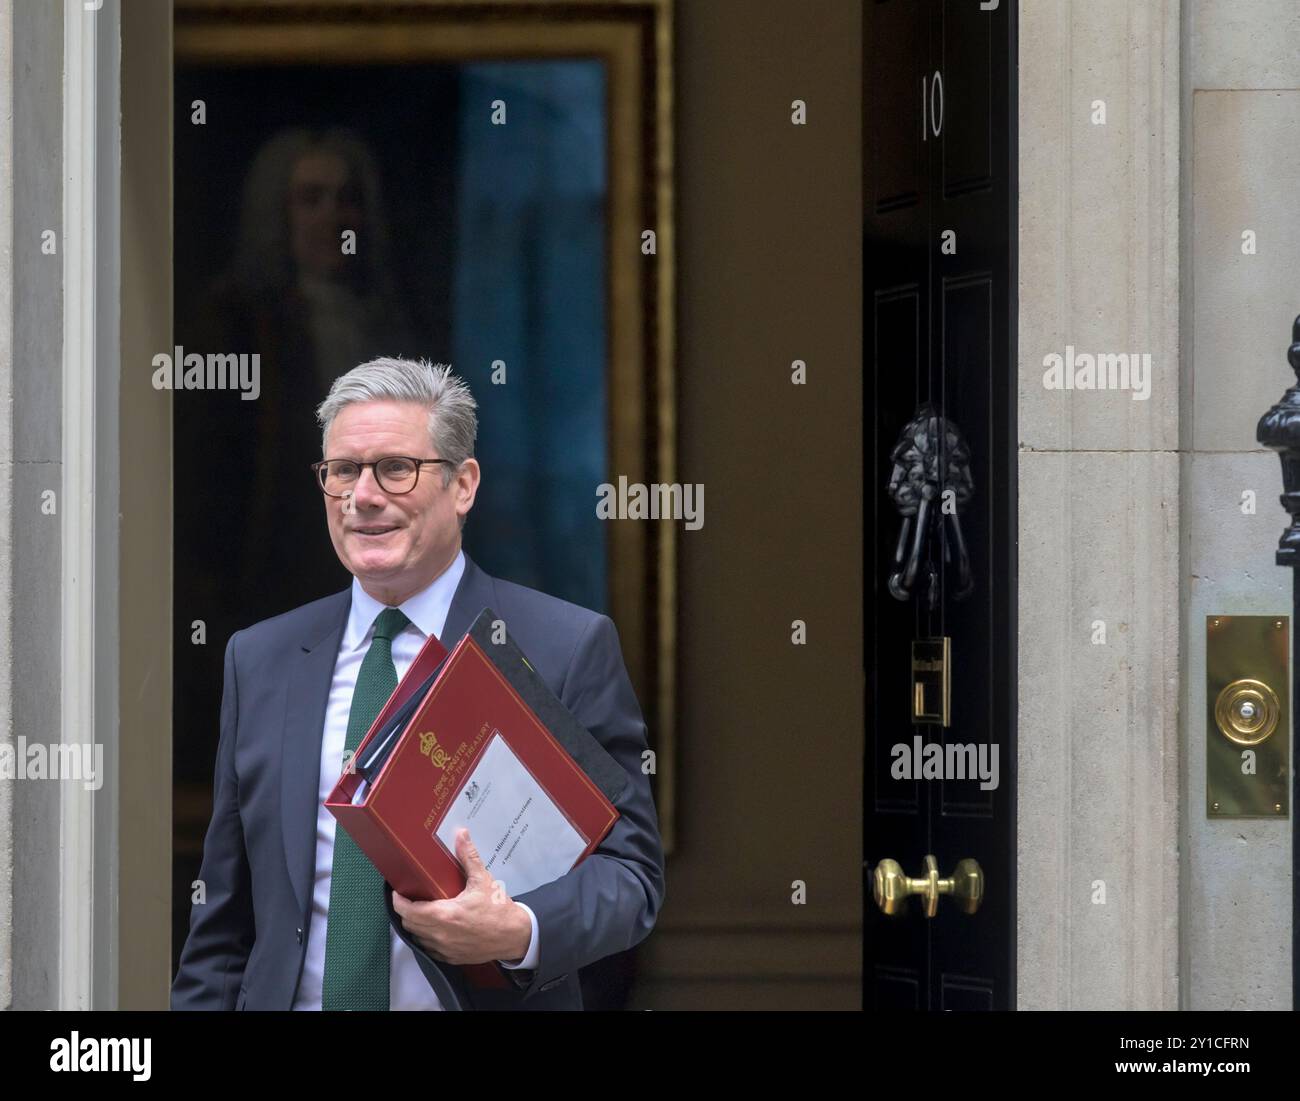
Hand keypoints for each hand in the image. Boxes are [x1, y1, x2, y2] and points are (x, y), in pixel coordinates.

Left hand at [391, 828, 531, 965]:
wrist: (515, 935)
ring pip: (418, 938)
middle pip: (409, 924)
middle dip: (406, 911)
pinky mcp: (452, 957)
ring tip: (422, 911)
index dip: (398, 901)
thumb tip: (461, 835)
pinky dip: (428, 938)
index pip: (408, 911)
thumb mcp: (483, 880)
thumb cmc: (499, 910)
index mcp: (445, 915)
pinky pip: (430, 949)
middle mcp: (441, 935)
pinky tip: (436, 927)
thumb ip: (468, 856)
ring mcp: (445, 949)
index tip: (398, 893)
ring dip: (416, 925)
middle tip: (410, 898)